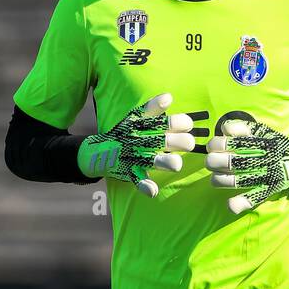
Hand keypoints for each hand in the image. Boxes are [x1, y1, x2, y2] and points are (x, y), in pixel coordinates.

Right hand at [78, 93, 193, 195]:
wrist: (98, 152)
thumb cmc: (124, 133)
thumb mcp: (134, 118)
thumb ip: (152, 108)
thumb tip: (169, 97)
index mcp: (141, 126)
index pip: (162, 120)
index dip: (178, 122)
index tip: (188, 125)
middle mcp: (138, 140)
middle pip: (161, 139)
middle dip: (178, 142)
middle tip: (189, 144)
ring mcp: (132, 157)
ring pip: (150, 160)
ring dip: (164, 161)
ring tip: (176, 164)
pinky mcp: (128, 172)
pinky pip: (136, 180)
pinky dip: (144, 186)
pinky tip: (153, 191)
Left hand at [205, 117, 288, 213]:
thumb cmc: (276, 144)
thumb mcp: (262, 129)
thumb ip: (243, 127)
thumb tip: (225, 129)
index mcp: (259, 143)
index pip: (231, 142)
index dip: (216, 144)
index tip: (212, 147)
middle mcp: (261, 159)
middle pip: (230, 162)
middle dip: (214, 162)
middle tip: (210, 162)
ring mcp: (265, 176)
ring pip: (236, 181)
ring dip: (219, 180)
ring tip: (214, 178)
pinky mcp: (269, 190)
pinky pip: (254, 198)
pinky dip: (240, 203)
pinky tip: (230, 205)